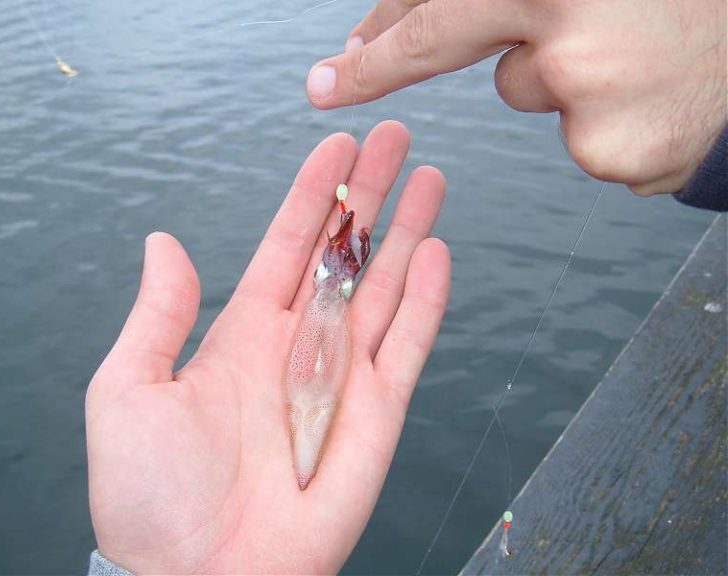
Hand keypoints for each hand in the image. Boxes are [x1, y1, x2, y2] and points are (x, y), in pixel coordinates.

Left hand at [86, 121, 449, 573]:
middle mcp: (298, 347)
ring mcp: (342, 379)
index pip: (286, 246)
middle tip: (396, 139)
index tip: (335, 145)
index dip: (311, 195)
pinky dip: (427, 302)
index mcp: (242, 334)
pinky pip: (408, 348)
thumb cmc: (150, 498)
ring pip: (384, 289)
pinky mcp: (378, 418)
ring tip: (428, 179)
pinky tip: (435, 253)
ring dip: (407, 233)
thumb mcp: (129, 392)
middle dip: (369, 195)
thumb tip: (165, 243)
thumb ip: (158, 314)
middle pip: (344, 255)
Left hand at [306, 0, 725, 195]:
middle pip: (444, 38)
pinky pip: (572, 133)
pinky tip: (649, 97)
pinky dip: (599, 118)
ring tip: (635, 49)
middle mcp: (564, 20)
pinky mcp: (610, 147)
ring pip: (526, 84)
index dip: (384, 26)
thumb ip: (514, 0)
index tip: (328, 65)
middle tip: (329, 78)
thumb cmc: (674, 8)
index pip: (441, 0)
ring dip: (557, 71)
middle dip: (378, 63)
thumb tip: (408, 15)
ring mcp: (588, 87)